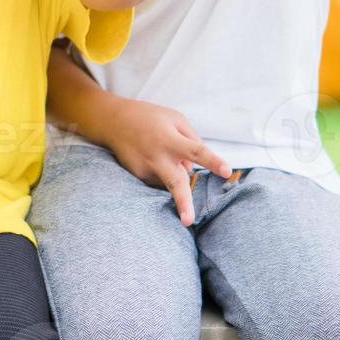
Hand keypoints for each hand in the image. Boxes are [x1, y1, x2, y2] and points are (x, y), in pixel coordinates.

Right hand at [99, 92, 231, 226]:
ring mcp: (145, 168)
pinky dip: (163, 171)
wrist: (113, 121)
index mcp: (170, 139)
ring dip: (175, 172)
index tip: (226, 172)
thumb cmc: (150, 117)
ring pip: (171, 181)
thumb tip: (193, 169)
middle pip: (175, 182)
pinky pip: (160, 179)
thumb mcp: (175, 118)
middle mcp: (157, 156)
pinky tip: (151, 156)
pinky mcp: (138, 176)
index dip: (213, 162)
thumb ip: (191, 141)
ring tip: (160, 149)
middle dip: (183, 203)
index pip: (196, 151)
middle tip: (188, 222)